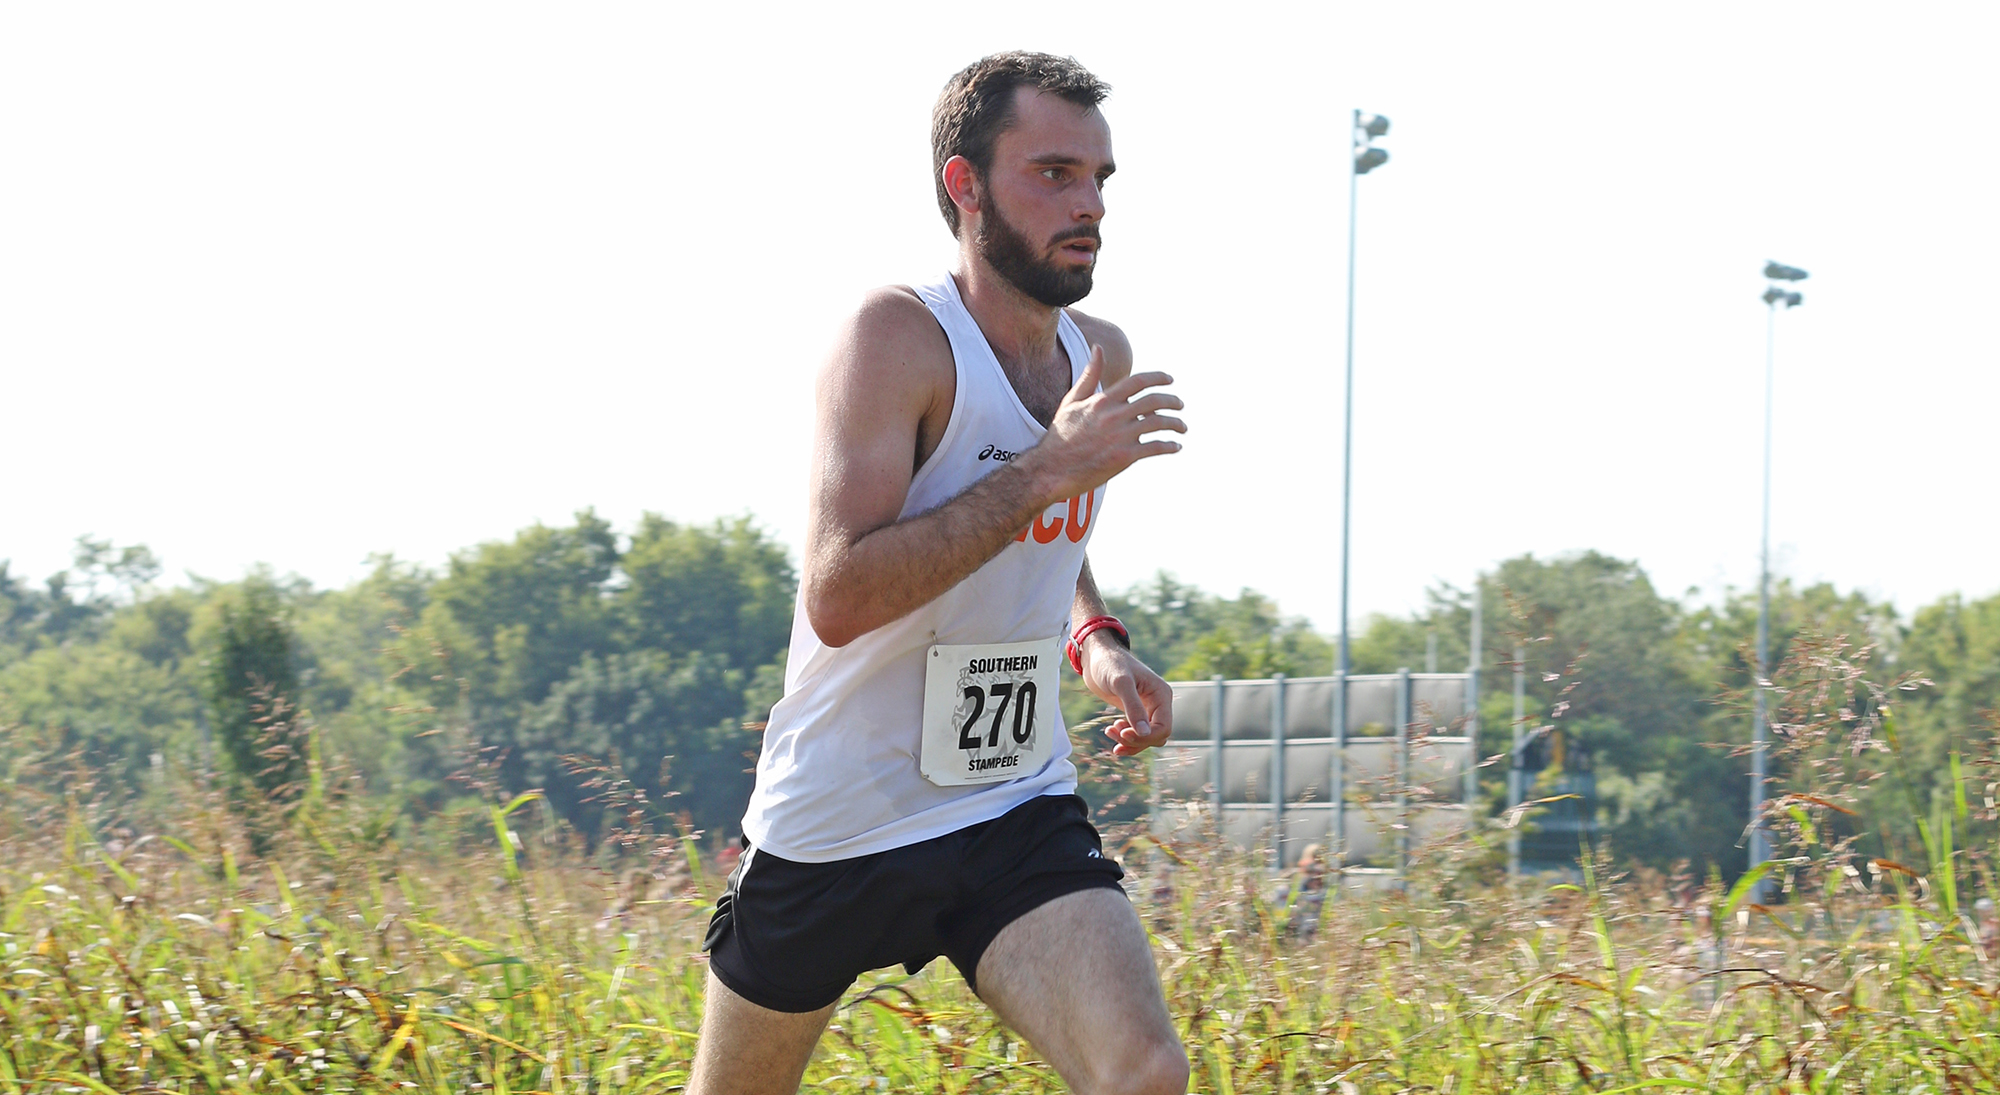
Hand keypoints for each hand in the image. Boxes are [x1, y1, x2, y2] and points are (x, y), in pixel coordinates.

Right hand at [1021, 344, 1184, 503]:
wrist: (1050, 469)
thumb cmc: (1060, 435)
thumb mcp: (1071, 401)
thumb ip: (1089, 375)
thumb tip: (1097, 348)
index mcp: (1103, 400)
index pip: (1138, 381)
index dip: (1158, 377)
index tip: (1170, 379)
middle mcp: (1114, 416)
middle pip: (1154, 401)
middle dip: (1172, 401)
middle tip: (1180, 404)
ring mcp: (1120, 437)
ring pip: (1158, 424)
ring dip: (1175, 424)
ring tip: (1182, 427)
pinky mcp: (1124, 457)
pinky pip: (1155, 448)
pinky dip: (1169, 446)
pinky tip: (1175, 446)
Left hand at [1080, 635, 1173, 756]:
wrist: (1095, 657)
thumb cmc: (1109, 663)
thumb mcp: (1121, 683)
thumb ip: (1133, 707)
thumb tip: (1144, 733)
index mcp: (1161, 694)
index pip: (1164, 727)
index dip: (1146, 736)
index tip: (1123, 734)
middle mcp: (1158, 703)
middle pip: (1156, 736)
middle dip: (1136, 740)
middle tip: (1114, 734)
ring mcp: (1147, 709)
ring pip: (1146, 738)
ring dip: (1129, 741)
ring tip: (1110, 732)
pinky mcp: (1134, 712)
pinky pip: (1136, 733)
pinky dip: (1124, 737)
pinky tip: (1111, 730)